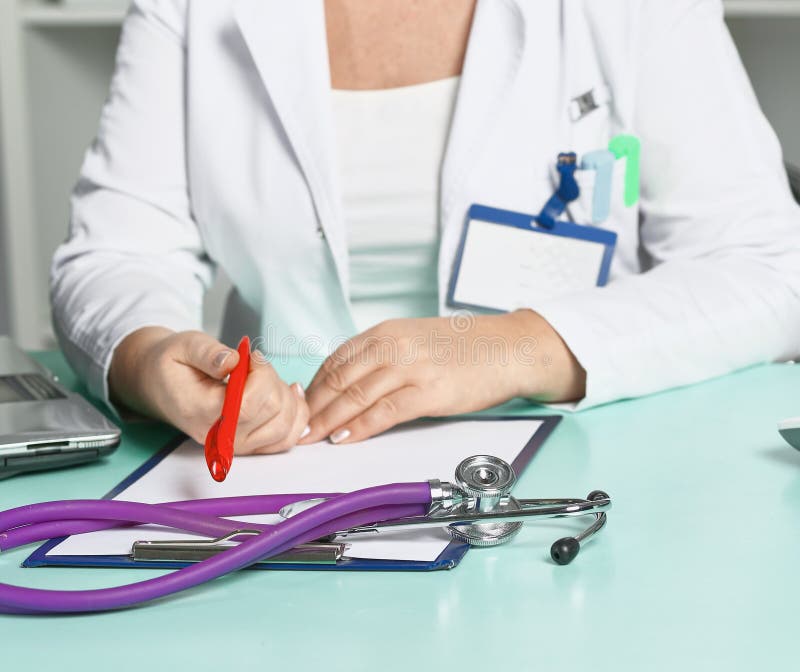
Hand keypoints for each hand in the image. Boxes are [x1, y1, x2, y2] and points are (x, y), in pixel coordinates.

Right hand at [109, 328, 309, 453]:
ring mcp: (237, 444)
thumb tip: (232, 361)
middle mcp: (221, 436)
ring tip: (265, 376)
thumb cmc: (174, 364)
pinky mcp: (251, 444)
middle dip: (272, 380)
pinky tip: (289, 392)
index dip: (261, 376)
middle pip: (272, 412)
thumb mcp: (183, 346)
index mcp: (201, 412)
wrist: (162, 384)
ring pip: (286, 426)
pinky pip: (287, 438)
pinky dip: (296, 414)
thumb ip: (207, 353)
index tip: (252, 356)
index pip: (247, 405)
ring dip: (285, 395)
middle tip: (254, 363)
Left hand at [301, 310, 585, 443]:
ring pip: (354, 397)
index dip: (312, 388)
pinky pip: (384, 412)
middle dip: (312, 408)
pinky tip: (345, 438)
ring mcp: (410, 367)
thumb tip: (349, 386)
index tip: (300, 407)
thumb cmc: (464, 348)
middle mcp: (393, 345)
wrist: (508, 348)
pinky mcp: (429, 391)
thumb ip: (382, 357)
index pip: (335, 361)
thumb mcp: (414, 340)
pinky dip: (360, 427)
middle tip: (295, 429)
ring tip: (311, 439)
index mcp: (385, 332)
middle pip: (338, 380)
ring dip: (328, 422)